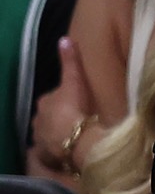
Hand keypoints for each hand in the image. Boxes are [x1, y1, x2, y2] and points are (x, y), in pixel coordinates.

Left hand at [31, 37, 94, 173]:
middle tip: (77, 123)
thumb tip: (65, 39)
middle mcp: (38, 119)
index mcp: (45, 102)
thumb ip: (70, 63)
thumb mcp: (74, 83)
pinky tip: (66, 155)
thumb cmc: (74, 109)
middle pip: (50, 117)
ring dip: (58, 136)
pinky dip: (57, 152)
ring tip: (73, 140)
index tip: (77, 107)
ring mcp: (41, 138)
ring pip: (49, 134)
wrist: (74, 138)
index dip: (65, 102)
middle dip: (59, 120)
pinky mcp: (47, 154)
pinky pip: (51, 152)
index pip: (54, 100)